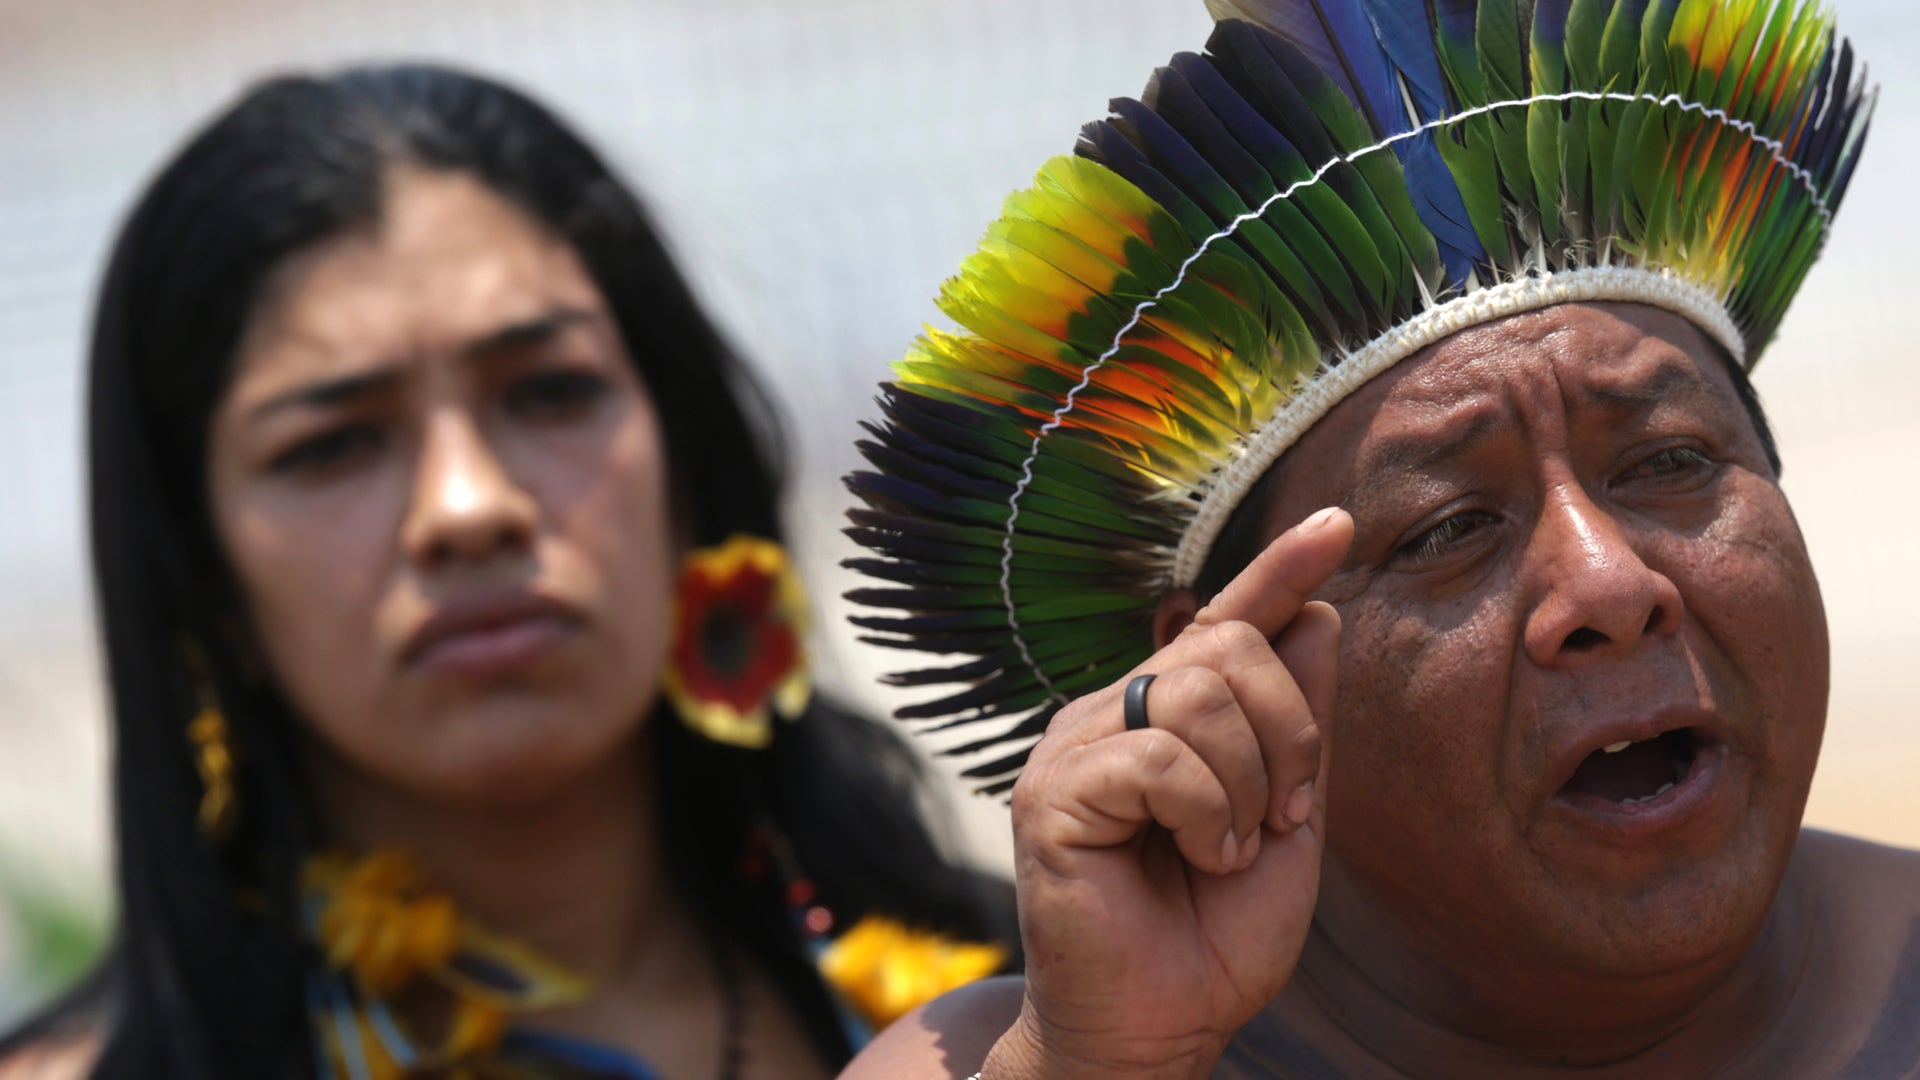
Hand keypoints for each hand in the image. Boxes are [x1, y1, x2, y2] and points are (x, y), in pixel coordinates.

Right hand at [985, 506, 1351, 1079]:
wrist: (1159, 1027)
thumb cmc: (1213, 936)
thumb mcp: (1287, 821)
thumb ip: (1298, 727)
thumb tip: (1319, 615)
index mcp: (1164, 716)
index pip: (1226, 621)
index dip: (1280, 570)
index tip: (1338, 525)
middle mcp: (1112, 714)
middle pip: (1227, 645)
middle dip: (1290, 731)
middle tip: (1285, 814)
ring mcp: (1074, 749)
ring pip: (1196, 693)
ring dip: (1251, 783)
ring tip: (1232, 847)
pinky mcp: (1052, 794)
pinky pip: (1159, 756)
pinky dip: (1207, 812)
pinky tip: (1197, 857)